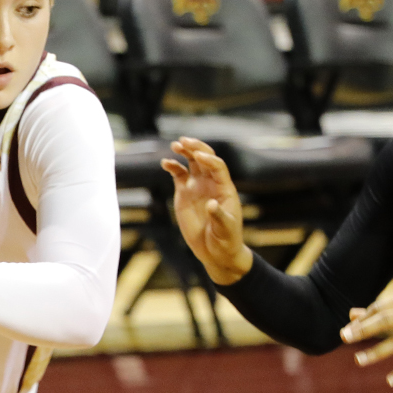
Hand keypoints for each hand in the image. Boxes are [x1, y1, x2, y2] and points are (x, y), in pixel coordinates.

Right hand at [164, 137, 250, 284]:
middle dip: (196, 148)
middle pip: (205, 158)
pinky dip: (172, 167)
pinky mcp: (184, 193)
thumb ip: (219, 216)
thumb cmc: (226, 240)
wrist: (216, 251)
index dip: (209, 160)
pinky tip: (166, 163)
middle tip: (185, 141)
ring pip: (191, 163)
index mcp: (225, 189)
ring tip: (176, 145)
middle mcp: (211, 183)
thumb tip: (211, 203)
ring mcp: (197, 187)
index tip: (198, 157)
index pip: (218, 167)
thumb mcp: (226, 229)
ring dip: (185, 152)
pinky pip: (178, 175)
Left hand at [340, 289, 392, 386]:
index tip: (347, 329)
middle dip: (364, 329)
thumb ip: (382, 313)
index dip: (363, 318)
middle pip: (386, 320)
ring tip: (359, 361)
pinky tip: (389, 381)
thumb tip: (352, 314)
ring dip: (377, 353)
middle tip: (345, 337)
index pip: (381, 307)